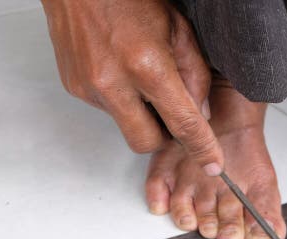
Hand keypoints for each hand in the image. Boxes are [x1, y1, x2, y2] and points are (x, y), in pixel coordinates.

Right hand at [41, 0, 223, 174]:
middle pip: (147, 143)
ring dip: (140, 113)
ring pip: (126, 127)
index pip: (182, 123)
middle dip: (163, 136)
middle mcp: (113, 81)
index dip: (201, 148)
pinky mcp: (74, 88)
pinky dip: (120, 98)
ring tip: (139, 75)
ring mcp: (89, 87)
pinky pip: (107, 110)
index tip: (212, 164)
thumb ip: (194, 74)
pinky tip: (120, 69)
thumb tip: (200, 113)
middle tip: (170, 110)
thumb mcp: (177, 27)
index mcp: (146, 64)